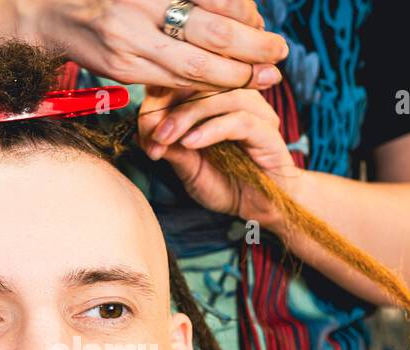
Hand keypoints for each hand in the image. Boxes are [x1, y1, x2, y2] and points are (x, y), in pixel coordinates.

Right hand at [22, 0, 288, 90]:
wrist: (49, 10)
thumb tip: (238, 5)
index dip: (247, 13)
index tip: (262, 21)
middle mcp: (140, 7)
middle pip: (213, 33)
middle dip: (253, 48)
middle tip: (279, 53)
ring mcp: (130, 41)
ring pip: (195, 67)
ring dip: (235, 75)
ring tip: (262, 75)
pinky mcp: (124, 67)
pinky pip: (174, 81)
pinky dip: (204, 84)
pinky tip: (224, 82)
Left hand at [137, 84, 302, 221]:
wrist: (262, 209)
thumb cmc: (228, 185)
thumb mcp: (189, 168)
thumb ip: (170, 147)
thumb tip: (143, 131)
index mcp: (217, 100)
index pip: (186, 80)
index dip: (159, 96)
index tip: (142, 125)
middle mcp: (238, 99)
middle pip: (200, 81)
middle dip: (168, 105)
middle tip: (150, 131)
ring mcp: (255, 112)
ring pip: (218, 95)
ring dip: (186, 116)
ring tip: (166, 138)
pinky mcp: (267, 131)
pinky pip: (238, 120)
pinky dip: (211, 129)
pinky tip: (191, 143)